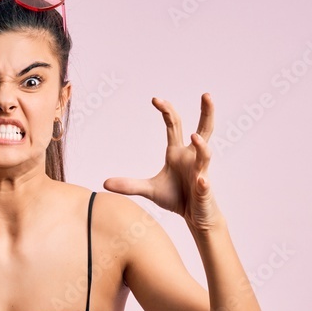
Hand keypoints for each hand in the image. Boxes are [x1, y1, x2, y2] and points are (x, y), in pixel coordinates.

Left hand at [104, 93, 220, 231]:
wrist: (195, 216)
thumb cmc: (176, 197)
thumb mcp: (149, 190)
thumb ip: (129, 185)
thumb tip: (105, 183)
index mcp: (177, 153)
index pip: (174, 126)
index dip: (167, 111)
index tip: (155, 99)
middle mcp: (192, 157)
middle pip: (204, 130)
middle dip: (207, 112)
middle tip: (206, 95)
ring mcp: (201, 172)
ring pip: (205, 155)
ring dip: (201, 146)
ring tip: (194, 137)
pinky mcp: (204, 191)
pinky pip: (204, 185)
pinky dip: (203, 183)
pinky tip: (201, 182)